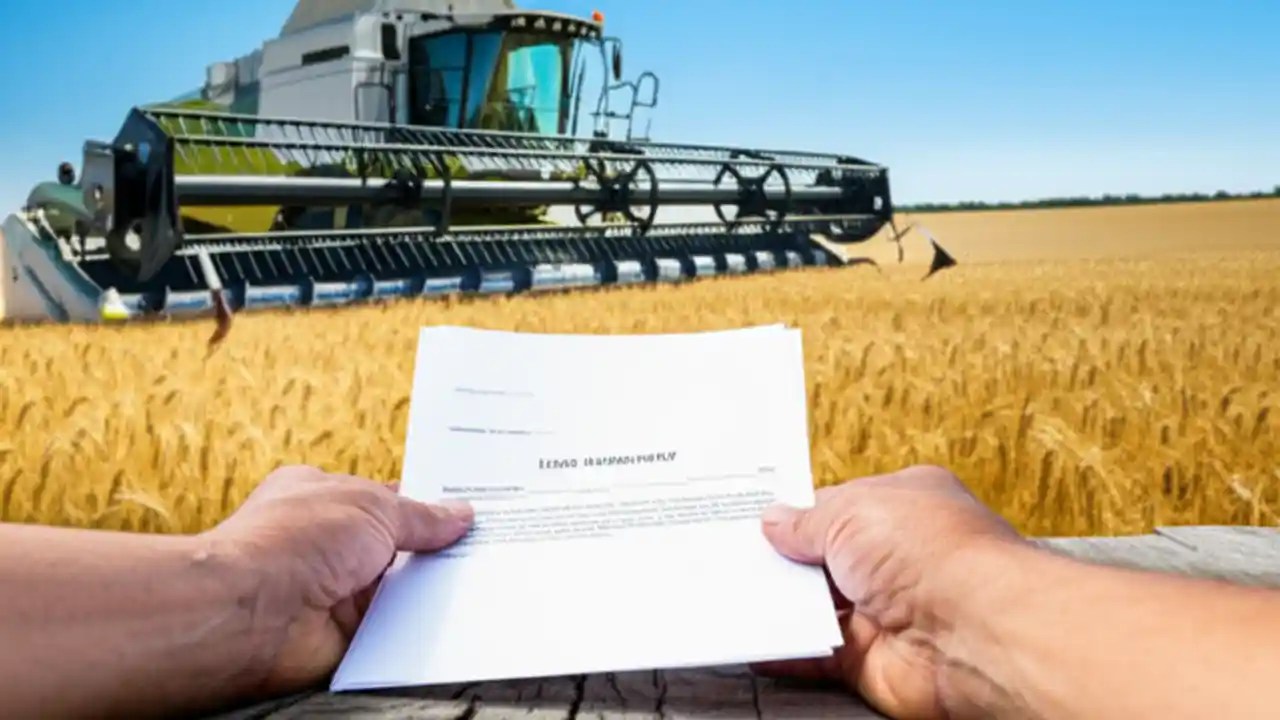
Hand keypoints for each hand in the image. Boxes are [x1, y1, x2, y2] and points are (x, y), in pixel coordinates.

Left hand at [202, 465, 472, 695]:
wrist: (251, 612)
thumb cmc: (295, 540)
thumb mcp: (374, 507)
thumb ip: (421, 517)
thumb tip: (460, 514)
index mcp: (324, 496)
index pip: (386, 498)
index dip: (427, 503)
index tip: (472, 509)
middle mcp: (328, 542)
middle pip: (398, 545)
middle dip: (437, 547)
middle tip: (490, 544)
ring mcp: (336, 589)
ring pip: (400, 587)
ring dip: (430, 587)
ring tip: (486, 577)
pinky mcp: (344, 632)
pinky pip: (394, 627)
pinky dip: (420, 623)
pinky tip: (456, 615)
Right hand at [754, 465, 1030, 718]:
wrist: (974, 631)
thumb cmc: (935, 553)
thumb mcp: (850, 511)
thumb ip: (806, 522)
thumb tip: (776, 523)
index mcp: (903, 506)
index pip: (840, 508)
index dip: (798, 516)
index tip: (757, 522)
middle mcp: (898, 559)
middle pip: (826, 561)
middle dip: (786, 562)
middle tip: (736, 558)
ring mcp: (886, 611)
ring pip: (817, 609)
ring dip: (781, 605)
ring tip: (732, 593)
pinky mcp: (872, 660)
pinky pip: (817, 655)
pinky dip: (786, 651)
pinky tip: (756, 638)